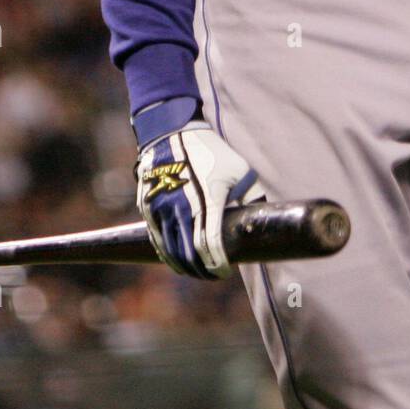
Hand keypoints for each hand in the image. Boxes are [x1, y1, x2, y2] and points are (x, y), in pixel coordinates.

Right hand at [135, 120, 263, 278]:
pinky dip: (166, 254)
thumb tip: (261, 218)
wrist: (172, 132)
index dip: (218, 264)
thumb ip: (251, 196)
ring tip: (196, 272)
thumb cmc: (211, 152)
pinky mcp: (148, 208)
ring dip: (184, 265)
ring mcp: (162, 209)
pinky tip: (176, 261)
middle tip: (212, 275)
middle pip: (190, 253)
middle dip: (202, 270)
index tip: (225, 272)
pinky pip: (157, 239)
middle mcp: (182, 208)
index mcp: (208, 200)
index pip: (211, 244)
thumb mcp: (239, 170)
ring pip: (171, 250)